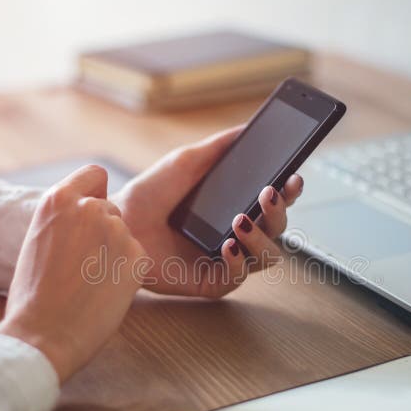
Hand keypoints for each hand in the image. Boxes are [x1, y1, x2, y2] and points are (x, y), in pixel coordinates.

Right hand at [0, 165, 145, 382]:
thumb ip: (63, 221)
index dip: (96, 191)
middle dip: (103, 232)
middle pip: (110, 209)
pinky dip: (127, 273)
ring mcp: (116, 230)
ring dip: (115, 253)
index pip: (95, 175)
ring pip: (124, 235)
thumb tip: (83, 219)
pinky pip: (137, 258)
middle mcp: (89, 207)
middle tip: (84, 265)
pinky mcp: (137, 255)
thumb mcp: (38, 240)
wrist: (43, 333)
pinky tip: (104, 292)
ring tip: (90, 283)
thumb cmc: (33, 296)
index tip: (94, 206)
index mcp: (57, 200)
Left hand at [111, 126, 304, 297]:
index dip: (289, 192)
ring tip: (241, 219)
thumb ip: (220, 147)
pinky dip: (237, 261)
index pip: (274, 202)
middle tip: (268, 193)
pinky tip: (227, 244)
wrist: (117, 221)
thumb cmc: (147, 194)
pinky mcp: (209, 282)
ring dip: (262, 237)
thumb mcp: (186, 162)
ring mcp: (225, 261)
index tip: (293, 177)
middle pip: (277, 229)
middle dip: (279, 211)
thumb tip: (249, 128)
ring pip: (266, 257)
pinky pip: (237, 278)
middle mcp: (235, 235)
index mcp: (234, 206)